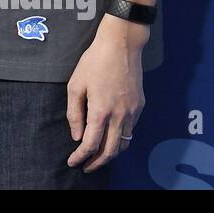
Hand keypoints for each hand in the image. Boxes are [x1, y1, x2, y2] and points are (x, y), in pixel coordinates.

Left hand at [66, 17, 147, 171]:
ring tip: (98, 156)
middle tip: (86, 167)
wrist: (121, 45)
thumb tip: (76, 135)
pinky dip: (120, 139)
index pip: (91, 144)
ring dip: (111, 154)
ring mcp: (133, 112)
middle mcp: (120, 115)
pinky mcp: (140, 106)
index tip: (73, 162)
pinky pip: (130, 130)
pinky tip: (111, 136)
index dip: (80, 157)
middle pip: (111, 151)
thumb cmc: (95, 61)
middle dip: (97, 163)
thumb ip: (74, 113)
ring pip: (123, 143)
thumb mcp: (75, 84)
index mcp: (101, 110)